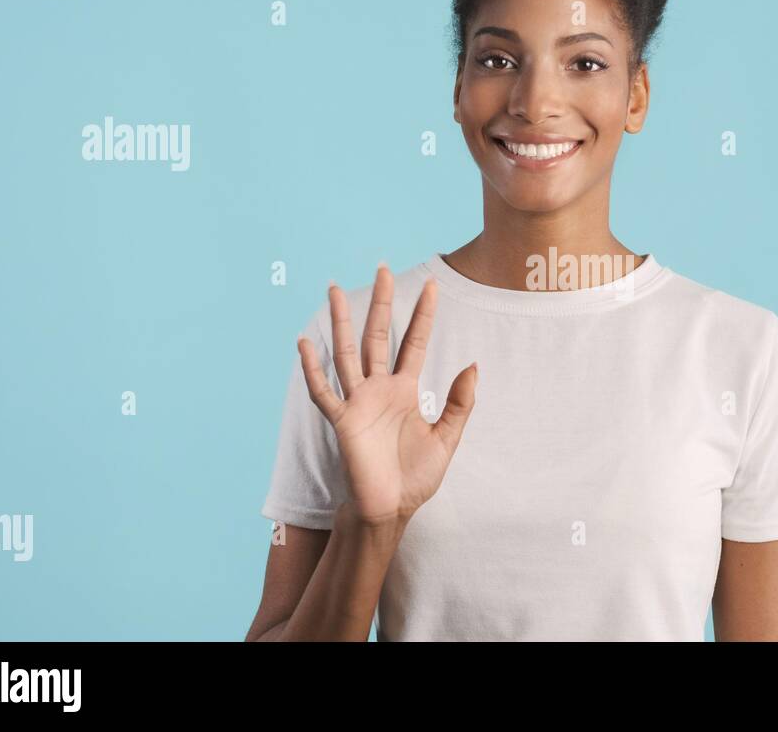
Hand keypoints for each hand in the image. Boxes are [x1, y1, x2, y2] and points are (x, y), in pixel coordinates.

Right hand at [296, 263, 477, 524]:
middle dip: (382, 303)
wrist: (391, 509)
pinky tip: (303, 343)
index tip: (432, 285)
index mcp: (405, 390)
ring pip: (347, 352)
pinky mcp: (342, 421)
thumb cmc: (415, 477)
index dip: (423, 315)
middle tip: (383, 268)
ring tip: (334, 288)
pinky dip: (312, 368)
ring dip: (340, 321)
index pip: (415, 343)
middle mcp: (379, 389)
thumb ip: (460, 403)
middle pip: (379, 336)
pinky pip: (323, 391)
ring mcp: (358, 402)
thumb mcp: (447, 438)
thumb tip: (474, 364)